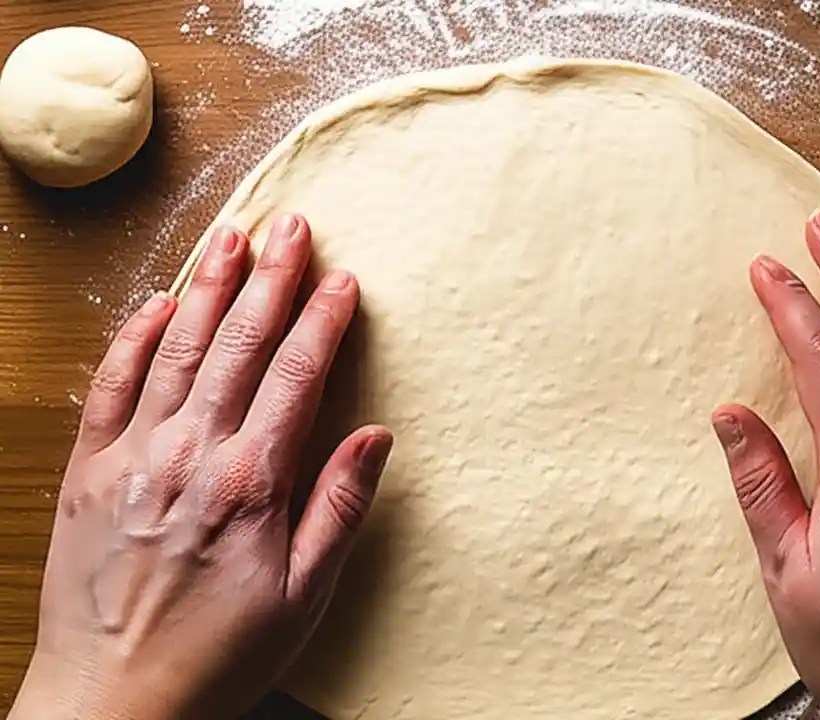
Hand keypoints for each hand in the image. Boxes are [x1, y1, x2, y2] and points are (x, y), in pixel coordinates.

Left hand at [9, 215, 392, 719]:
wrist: (111, 702)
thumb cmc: (218, 654)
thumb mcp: (304, 595)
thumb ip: (340, 507)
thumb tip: (374, 434)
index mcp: (252, 482)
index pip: (296, 375)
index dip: (322, 319)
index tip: (342, 277)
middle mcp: (191, 453)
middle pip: (239, 345)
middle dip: (272, 278)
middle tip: (293, 223)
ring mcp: (132, 455)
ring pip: (177, 349)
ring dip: (209, 288)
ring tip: (232, 237)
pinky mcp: (87, 469)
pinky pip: (111, 385)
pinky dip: (134, 338)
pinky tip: (158, 303)